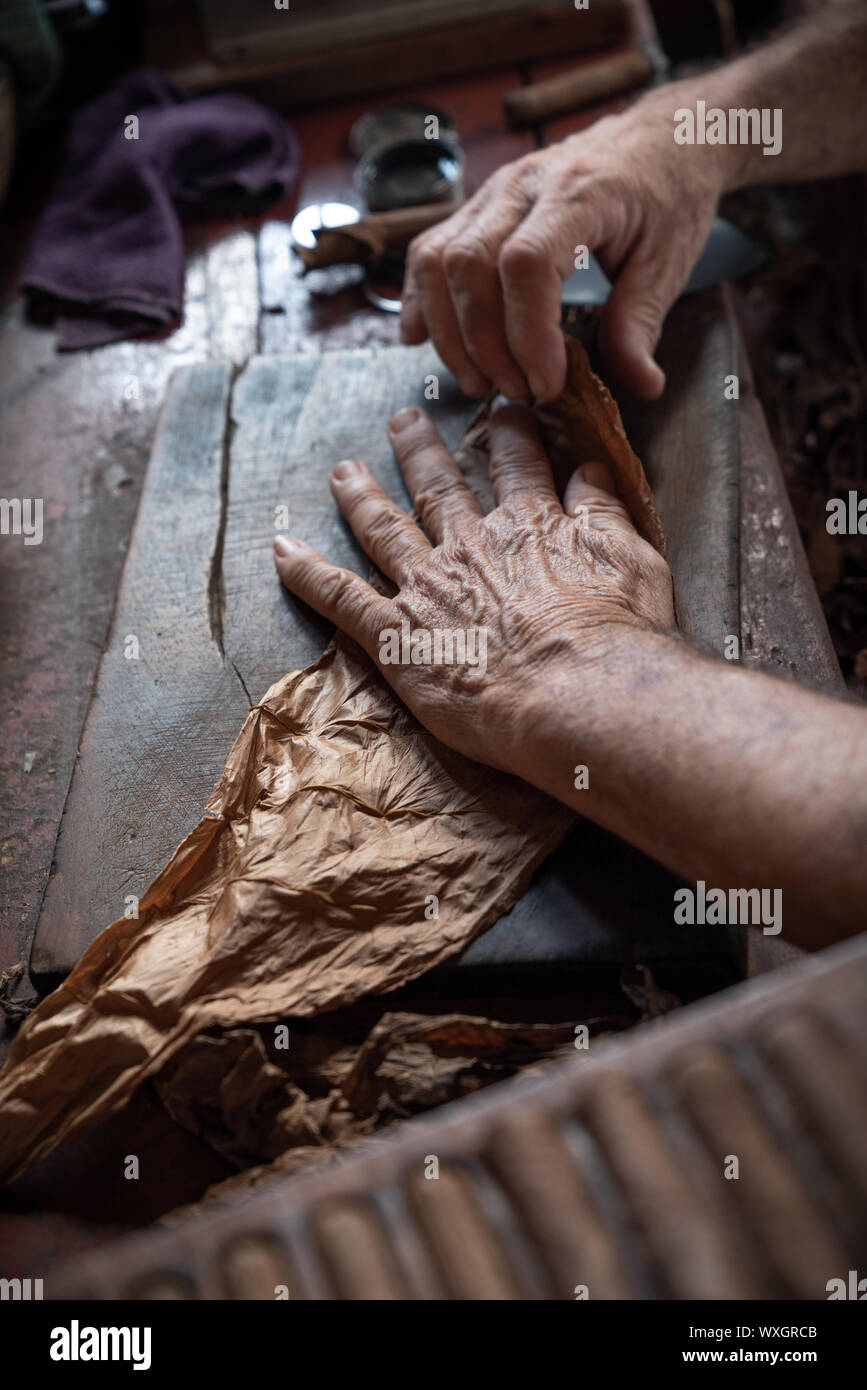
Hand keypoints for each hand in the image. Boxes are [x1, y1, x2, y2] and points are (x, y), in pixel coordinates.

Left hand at [273, 403, 675, 783]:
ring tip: (342, 471)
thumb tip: (592, 472)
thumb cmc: (617, 636)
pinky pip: (340, 596)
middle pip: (439, 489)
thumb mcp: (634, 559)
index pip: (516, 466)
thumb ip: (606, 512)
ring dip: (361, 497)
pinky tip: (280, 549)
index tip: (502, 408)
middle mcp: (471, 546)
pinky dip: (306, 572)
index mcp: (530, 527)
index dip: (509, 434)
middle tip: (403, 421)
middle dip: (420, 452)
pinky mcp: (395, 636)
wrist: (578, 690)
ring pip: (384, 529)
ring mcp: (427, 588)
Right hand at [400, 91, 728, 403]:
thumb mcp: (668, 261)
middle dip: (484, 345)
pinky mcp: (476, 208)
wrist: (658, 138)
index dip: (527, 335)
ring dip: (449, 332)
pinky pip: (428, 251)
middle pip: (470, 266)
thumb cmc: (666, 195)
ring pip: (438, 260)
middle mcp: (522, 185)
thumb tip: (640, 385)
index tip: (546, 383)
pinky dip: (421, 300)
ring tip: (478, 380)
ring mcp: (492, 193)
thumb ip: (642, 323)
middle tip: (516, 391)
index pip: (525, 264)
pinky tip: (424, 340)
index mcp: (578, 193)